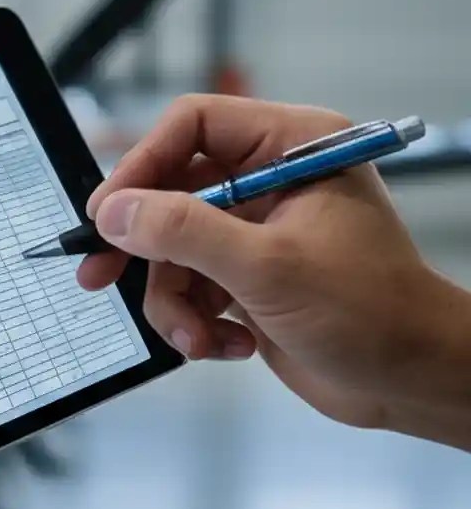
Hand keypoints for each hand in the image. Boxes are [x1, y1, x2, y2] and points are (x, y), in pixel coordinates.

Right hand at [79, 95, 470, 447]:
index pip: (193, 125)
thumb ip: (183, 232)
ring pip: (172, 249)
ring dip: (174, 301)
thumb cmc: (368, 312)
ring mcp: (256, 230)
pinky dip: (197, 321)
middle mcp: (270, 180)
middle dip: (141, 245)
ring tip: (198, 338)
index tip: (108, 212)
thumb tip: (113, 212)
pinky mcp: (247, 275)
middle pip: (170, 190)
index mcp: (291, 148)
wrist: (411, 382)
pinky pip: (190, 285)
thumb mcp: (267, 267)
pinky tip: (229, 345)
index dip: (143, 163)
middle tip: (96, 275)